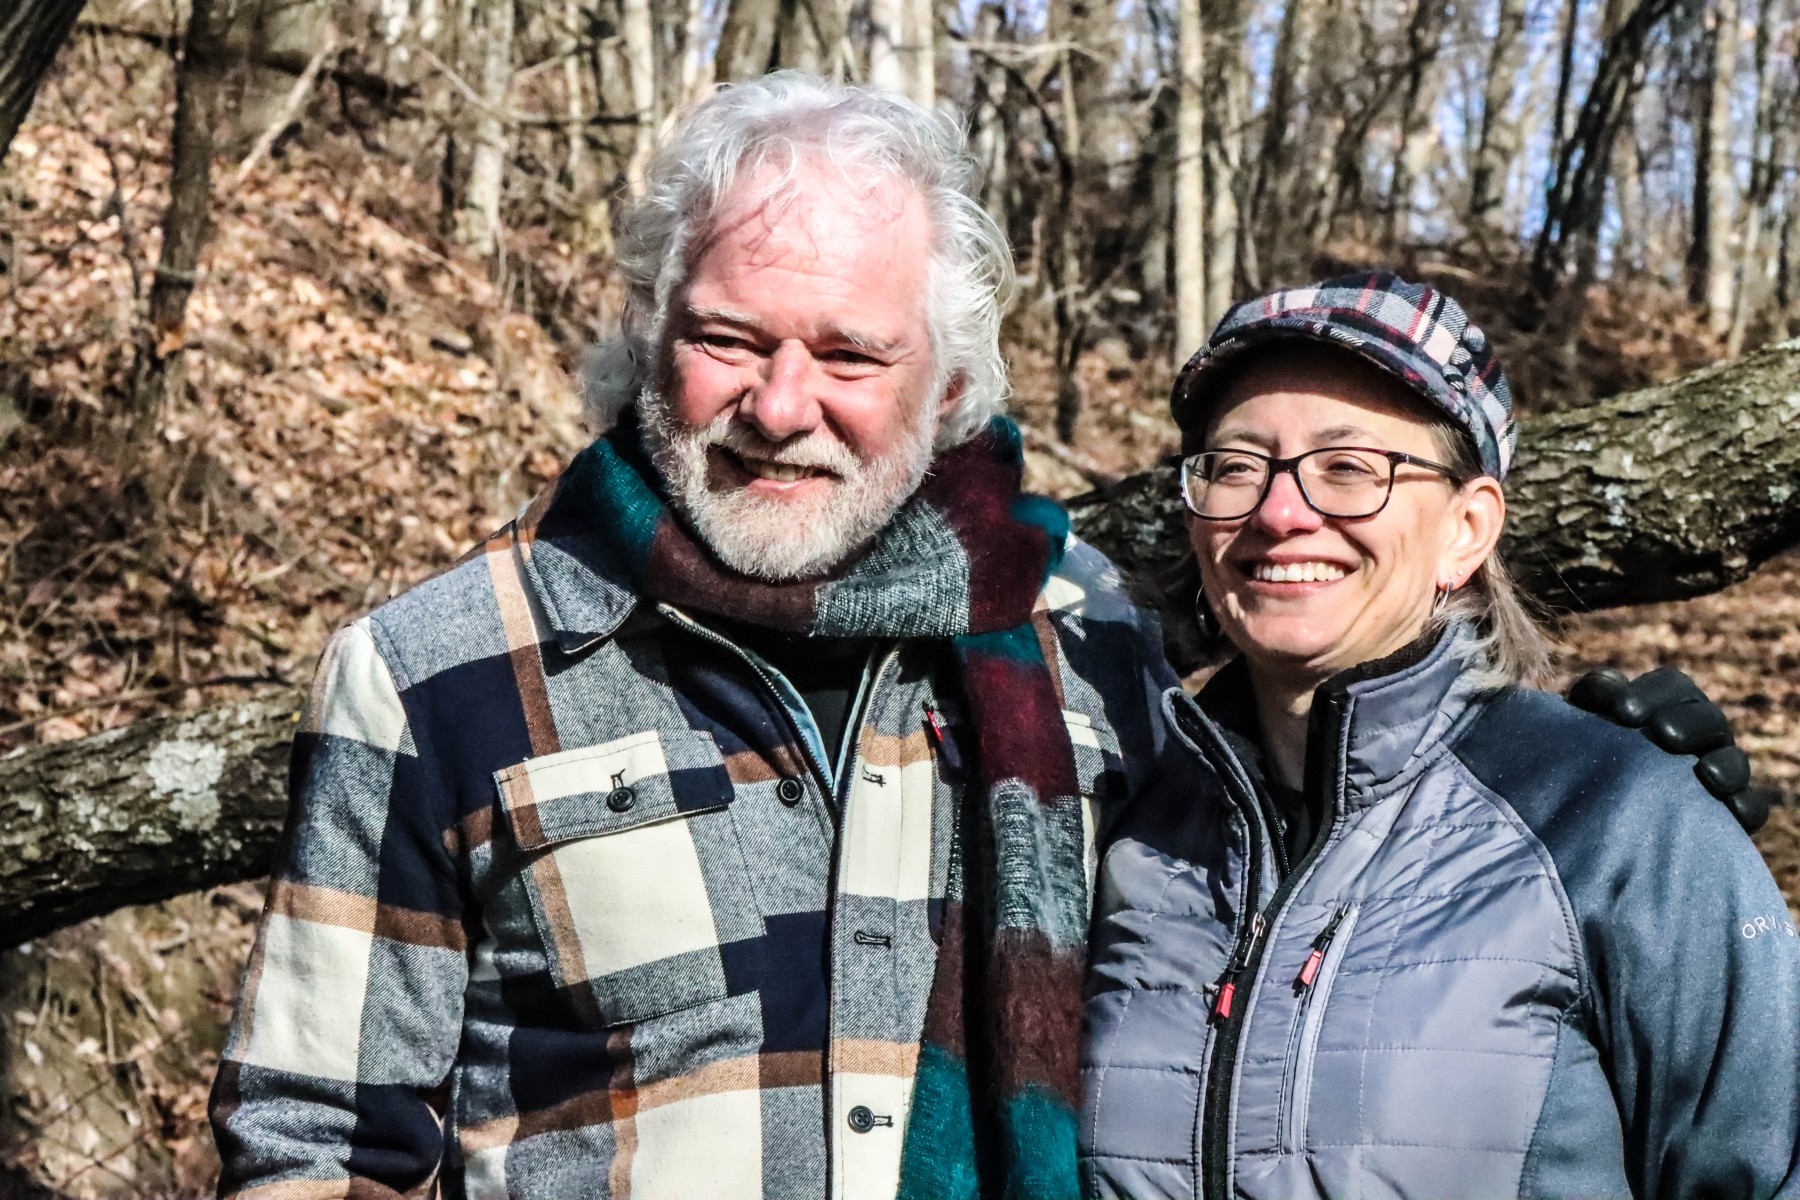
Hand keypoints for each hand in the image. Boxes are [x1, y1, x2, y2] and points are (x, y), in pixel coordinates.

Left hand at [1567, 667, 1767, 833]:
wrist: (1589, 816)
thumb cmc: (1585, 757)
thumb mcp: (1579, 724)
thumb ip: (1593, 697)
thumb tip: (1608, 687)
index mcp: (1667, 704)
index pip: (1673, 685)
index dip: (1652, 692)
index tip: (1621, 712)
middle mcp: (1700, 734)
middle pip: (1708, 718)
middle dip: (1689, 723)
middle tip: (1662, 734)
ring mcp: (1719, 772)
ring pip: (1735, 761)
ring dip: (1725, 764)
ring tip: (1706, 772)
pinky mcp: (1728, 814)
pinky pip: (1750, 807)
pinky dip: (1744, 806)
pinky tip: (1731, 808)